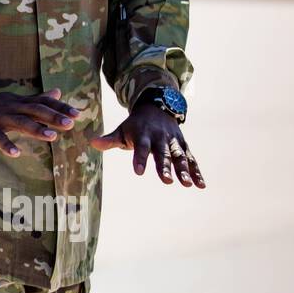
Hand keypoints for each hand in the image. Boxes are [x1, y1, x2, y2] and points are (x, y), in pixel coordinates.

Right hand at [0, 87, 80, 157]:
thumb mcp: (15, 100)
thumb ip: (37, 98)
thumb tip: (57, 92)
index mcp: (21, 102)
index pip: (43, 103)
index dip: (60, 108)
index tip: (77, 114)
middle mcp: (13, 108)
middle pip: (35, 110)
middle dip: (52, 116)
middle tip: (70, 124)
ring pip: (20, 122)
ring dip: (36, 129)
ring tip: (51, 136)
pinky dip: (7, 145)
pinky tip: (16, 153)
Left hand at [90, 102, 204, 187]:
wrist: (157, 107)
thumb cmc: (135, 125)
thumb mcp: (122, 130)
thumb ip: (110, 139)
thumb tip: (92, 143)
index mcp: (143, 135)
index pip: (141, 148)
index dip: (139, 159)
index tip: (139, 172)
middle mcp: (160, 138)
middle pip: (162, 153)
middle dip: (164, 167)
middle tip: (166, 181)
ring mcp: (173, 142)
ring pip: (179, 156)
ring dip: (184, 170)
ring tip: (187, 184)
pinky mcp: (183, 146)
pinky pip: (191, 159)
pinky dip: (196, 171)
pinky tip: (201, 185)